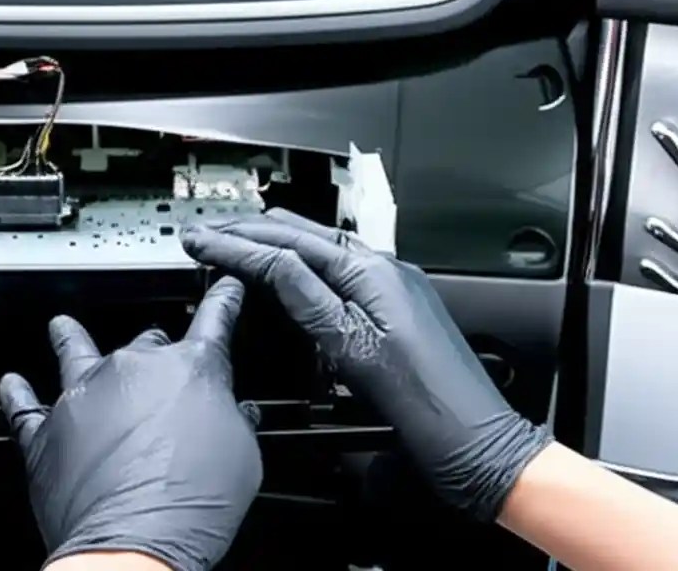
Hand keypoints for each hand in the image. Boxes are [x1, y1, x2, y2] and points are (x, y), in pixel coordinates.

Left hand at [0, 278, 261, 570]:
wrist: (133, 543)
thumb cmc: (192, 505)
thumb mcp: (242, 459)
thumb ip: (235, 424)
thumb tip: (235, 414)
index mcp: (190, 369)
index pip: (213, 321)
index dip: (222, 301)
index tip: (223, 288)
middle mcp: (133, 369)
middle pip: (145, 343)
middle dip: (153, 350)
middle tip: (158, 370)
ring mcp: (84, 396)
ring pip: (74, 351)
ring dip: (69, 337)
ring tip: (61, 326)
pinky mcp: (46, 431)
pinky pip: (24, 405)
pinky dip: (16, 393)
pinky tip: (11, 383)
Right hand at [181, 209, 551, 521]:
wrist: (478, 445)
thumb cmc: (428, 408)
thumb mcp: (353, 351)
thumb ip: (308, 301)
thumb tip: (268, 262)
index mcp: (372, 273)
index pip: (287, 246)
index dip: (237, 242)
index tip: (199, 240)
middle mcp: (385, 270)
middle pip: (303, 236)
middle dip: (249, 232)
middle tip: (206, 235)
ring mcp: (392, 288)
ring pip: (319, 251)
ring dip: (272, 246)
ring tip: (233, 245)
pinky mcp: (395, 310)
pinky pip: (338, 273)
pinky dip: (299, 267)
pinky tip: (283, 276)